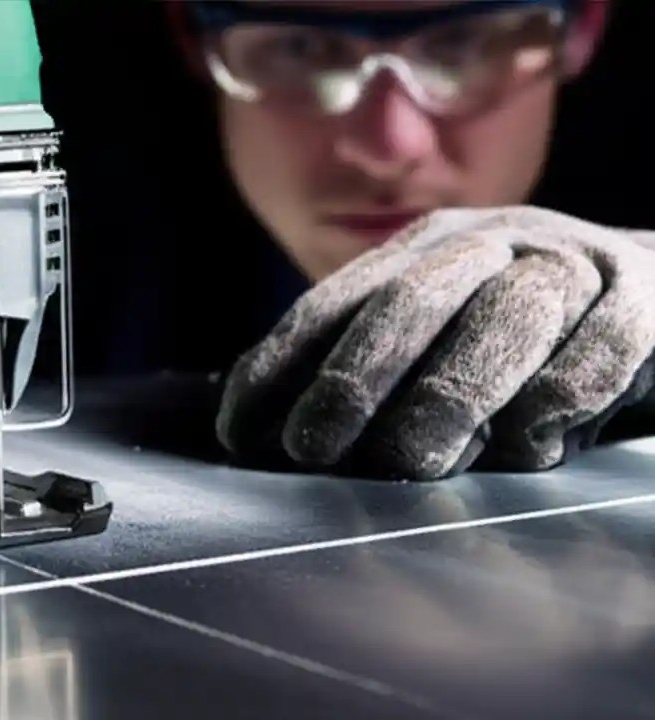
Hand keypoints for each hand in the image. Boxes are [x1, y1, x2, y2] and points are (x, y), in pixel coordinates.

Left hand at [217, 205, 654, 479]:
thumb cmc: (527, 337)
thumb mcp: (441, 336)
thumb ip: (369, 367)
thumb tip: (263, 433)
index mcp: (425, 247)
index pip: (332, 303)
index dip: (279, 365)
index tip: (240, 432)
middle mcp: (492, 238)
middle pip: (411, 302)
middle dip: (353, 379)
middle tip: (315, 449)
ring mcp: (573, 259)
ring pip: (505, 317)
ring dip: (452, 394)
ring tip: (412, 462)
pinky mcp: (647, 297)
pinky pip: (603, 346)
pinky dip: (560, 398)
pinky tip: (526, 448)